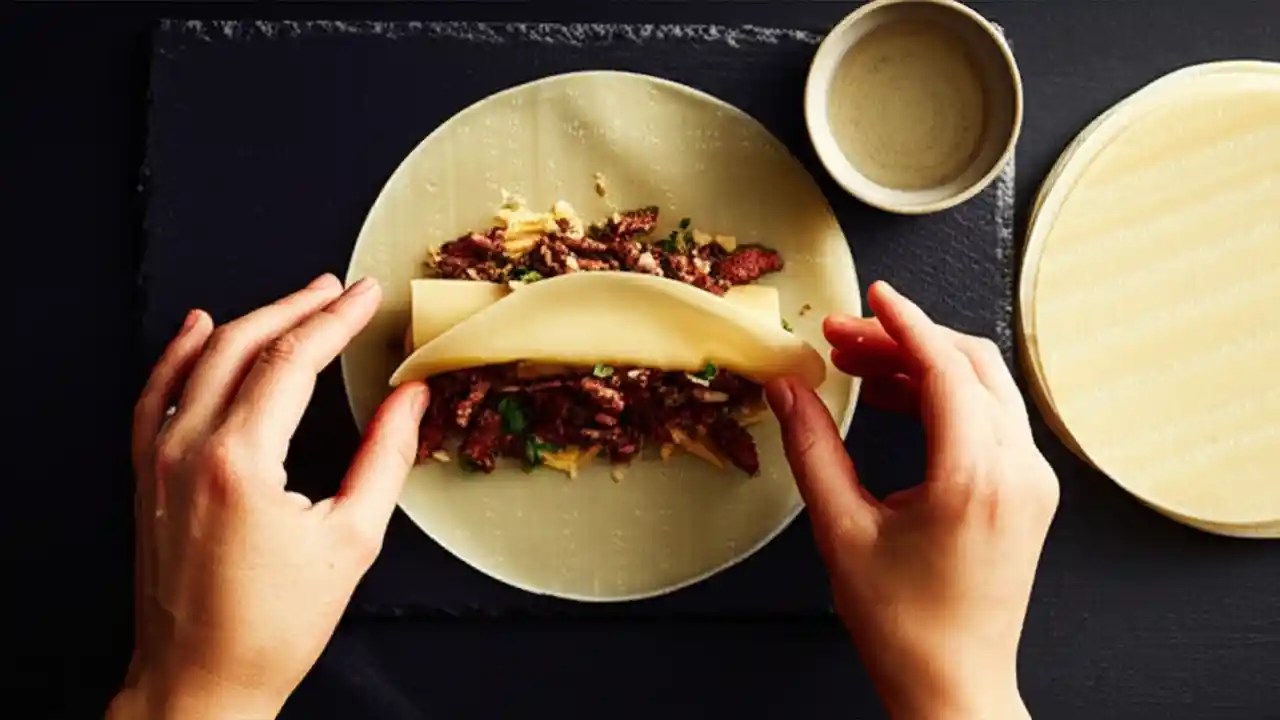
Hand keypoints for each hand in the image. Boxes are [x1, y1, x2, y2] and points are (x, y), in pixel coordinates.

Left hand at [110, 275, 427, 719]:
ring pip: (199, 359)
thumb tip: (412, 398)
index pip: (293, 361)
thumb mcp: (352, 539)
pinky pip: (156, 394)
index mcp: (240, 462)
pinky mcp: (145, 476)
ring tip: (293, 300)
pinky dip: (179, 354)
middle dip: (297, 308)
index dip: (336, 321)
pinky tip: (198, 328)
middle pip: (243, 345)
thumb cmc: (275, 625)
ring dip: (248, 320)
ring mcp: (158, 460)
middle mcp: (189, 449)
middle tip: (339, 291)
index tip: (367, 297)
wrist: (201, 680)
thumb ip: (386, 458)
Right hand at [765, 281, 1057, 719]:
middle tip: (843, 338)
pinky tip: (895, 399)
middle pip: (969, 365)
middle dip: (904, 340)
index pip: (945, 367)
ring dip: (924, 365)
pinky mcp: (1027, 492)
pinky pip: (991, 418)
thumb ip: (813, 448)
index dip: (902, 322)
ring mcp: (1030, 481)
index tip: (871, 295)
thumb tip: (789, 389)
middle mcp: (1017, 470)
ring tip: (858, 365)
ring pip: (983, 387)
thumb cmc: (902, 624)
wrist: (954, 683)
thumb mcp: (842, 530)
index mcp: (975, 477)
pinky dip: (945, 397)